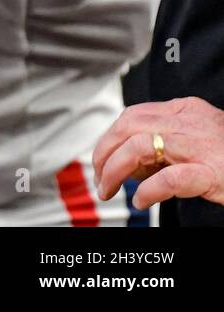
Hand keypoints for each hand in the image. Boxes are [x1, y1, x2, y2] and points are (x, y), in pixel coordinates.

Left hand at [93, 97, 223, 209]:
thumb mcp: (197, 141)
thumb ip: (165, 144)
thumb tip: (128, 163)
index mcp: (185, 110)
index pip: (132, 115)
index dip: (110, 137)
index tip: (102, 158)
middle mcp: (190, 123)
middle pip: (128, 127)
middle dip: (104, 152)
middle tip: (99, 178)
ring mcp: (201, 147)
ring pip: (140, 146)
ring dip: (115, 170)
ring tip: (109, 189)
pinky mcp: (212, 173)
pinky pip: (170, 178)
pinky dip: (148, 190)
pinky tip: (140, 200)